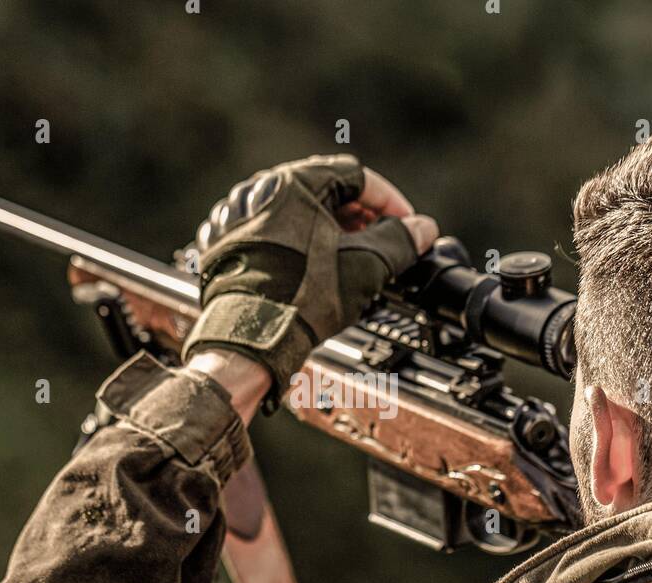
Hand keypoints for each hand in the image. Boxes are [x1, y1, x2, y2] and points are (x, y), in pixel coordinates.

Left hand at [181, 155, 437, 403]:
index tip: (405, 224)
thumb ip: (400, 241)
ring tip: (354, 258)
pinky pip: (276, 233)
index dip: (389, 201)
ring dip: (333, 229)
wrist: (248, 338)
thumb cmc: (298, 300)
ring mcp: (240, 217)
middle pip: (327, 190)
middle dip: (362, 216)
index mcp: (292, 183)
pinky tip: (318, 268)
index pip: (356, 175)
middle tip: (382, 241)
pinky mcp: (229, 244)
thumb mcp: (364, 266)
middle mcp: (260, 191)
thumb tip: (422, 229)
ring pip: (300, 212)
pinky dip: (303, 243)